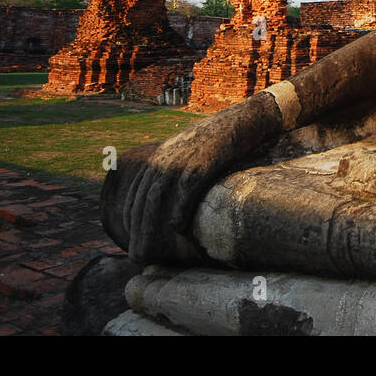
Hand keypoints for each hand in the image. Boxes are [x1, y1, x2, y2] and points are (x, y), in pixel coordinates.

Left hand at [101, 91, 282, 263]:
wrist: (244, 119)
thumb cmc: (220, 142)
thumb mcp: (193, 154)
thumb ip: (180, 174)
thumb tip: (175, 203)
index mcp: (161, 156)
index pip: (136, 192)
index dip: (131, 219)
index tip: (132, 241)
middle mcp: (167, 156)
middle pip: (144, 197)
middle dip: (137, 228)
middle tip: (136, 256)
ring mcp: (184, 157)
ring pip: (158, 194)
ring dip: (150, 224)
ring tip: (150, 249)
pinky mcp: (204, 159)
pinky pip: (187, 186)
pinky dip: (179, 207)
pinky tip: (177, 227)